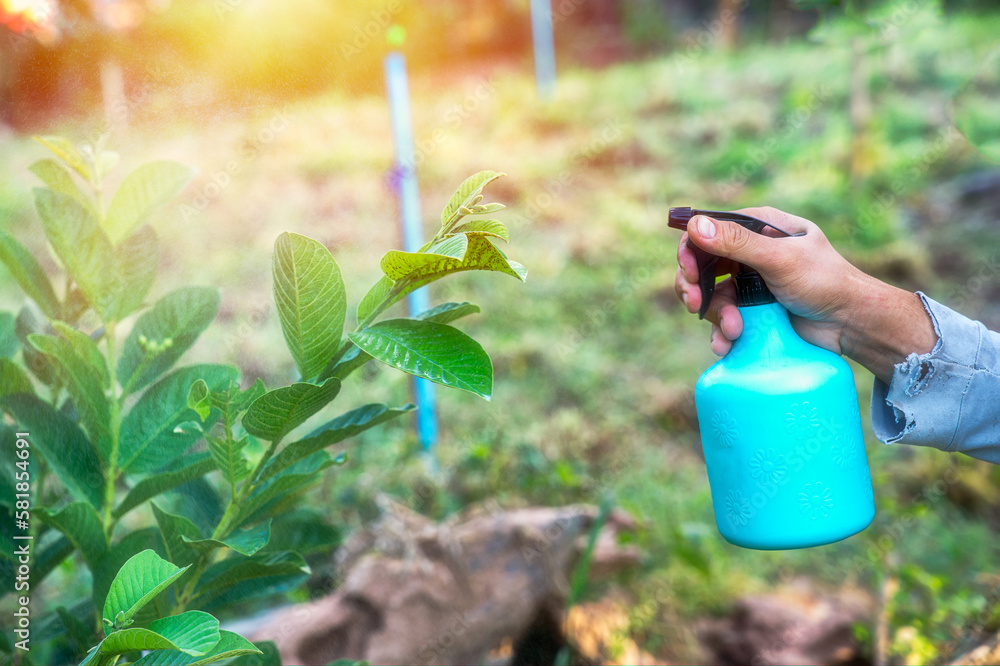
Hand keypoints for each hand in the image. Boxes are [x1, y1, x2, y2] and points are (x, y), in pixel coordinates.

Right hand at [673, 206, 936, 382]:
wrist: (852, 325)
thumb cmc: (825, 282)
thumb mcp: (780, 259)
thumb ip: (737, 243)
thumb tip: (694, 226)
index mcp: (758, 227)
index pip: (708, 230)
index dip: (691, 251)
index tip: (690, 274)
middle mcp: (751, 251)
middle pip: (702, 264)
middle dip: (695, 288)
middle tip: (696, 306)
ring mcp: (751, 282)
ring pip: (710, 295)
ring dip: (715, 315)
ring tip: (733, 332)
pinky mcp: (753, 310)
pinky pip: (723, 318)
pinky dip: (721, 333)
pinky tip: (727, 345)